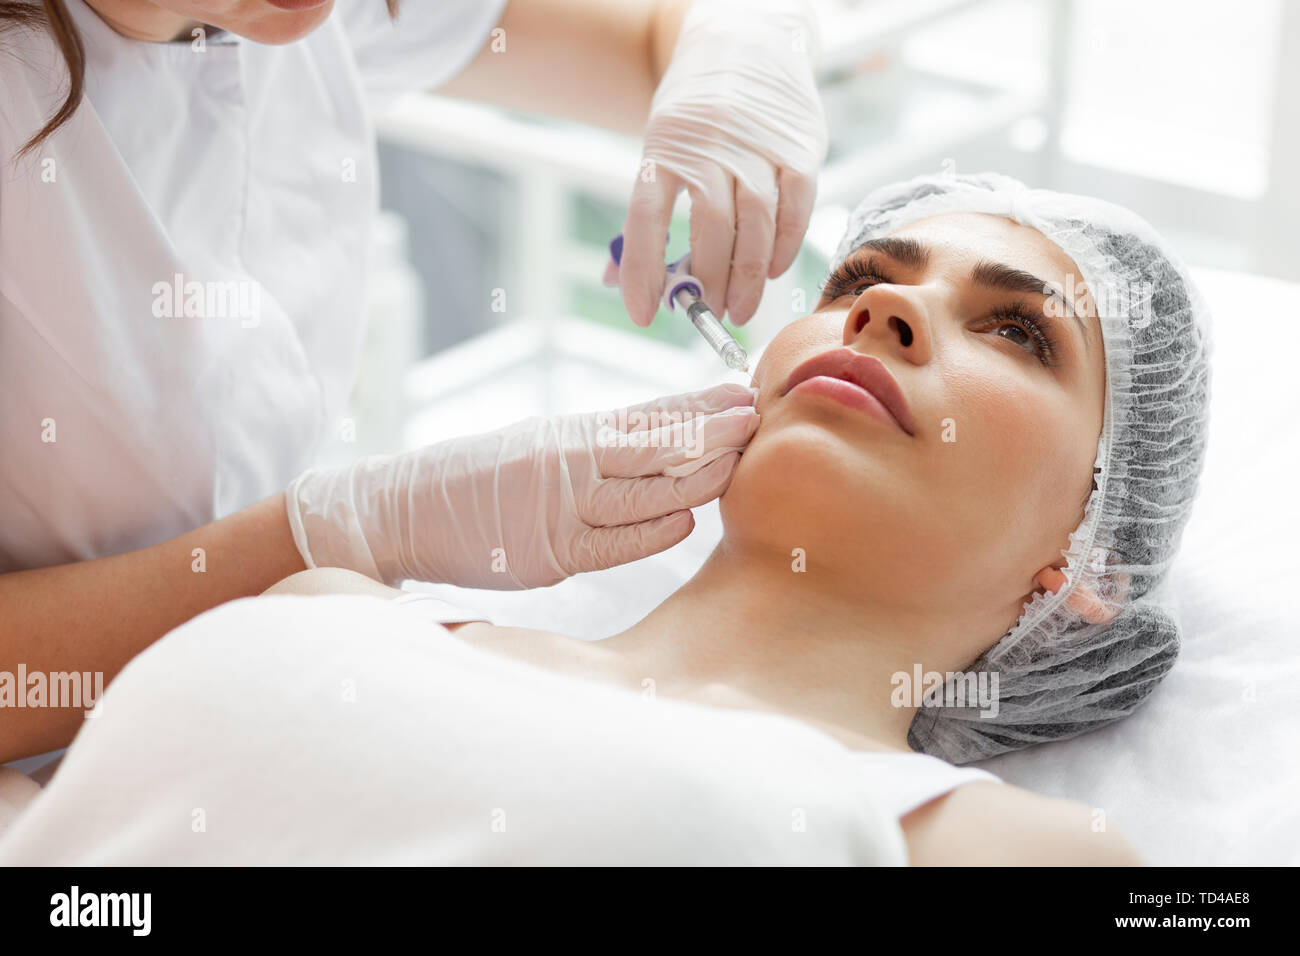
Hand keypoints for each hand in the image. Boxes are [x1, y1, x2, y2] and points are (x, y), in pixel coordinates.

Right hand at [286, 383, 759, 588]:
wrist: (398, 511)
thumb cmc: (472, 480)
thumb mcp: (535, 444)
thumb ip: (594, 447)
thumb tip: (659, 439)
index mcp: (566, 434)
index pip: (647, 416)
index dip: (697, 404)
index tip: (739, 392)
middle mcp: (566, 463)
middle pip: (655, 445)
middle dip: (710, 431)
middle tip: (753, 417)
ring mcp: (557, 509)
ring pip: (643, 491)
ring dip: (695, 475)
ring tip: (736, 460)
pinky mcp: (546, 555)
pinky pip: (612, 544)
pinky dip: (652, 531)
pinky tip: (686, 518)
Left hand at [618, 0, 827, 328]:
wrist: (747, 44)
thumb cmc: (695, 116)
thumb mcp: (660, 148)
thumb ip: (645, 214)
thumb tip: (617, 282)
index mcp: (664, 146)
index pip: (646, 218)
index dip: (642, 271)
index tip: (643, 314)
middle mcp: (711, 143)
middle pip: (710, 226)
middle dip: (711, 282)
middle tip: (711, 315)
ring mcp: (759, 144)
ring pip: (756, 221)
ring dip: (748, 275)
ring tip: (740, 308)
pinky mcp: (800, 147)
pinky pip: (795, 208)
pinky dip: (783, 246)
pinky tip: (770, 270)